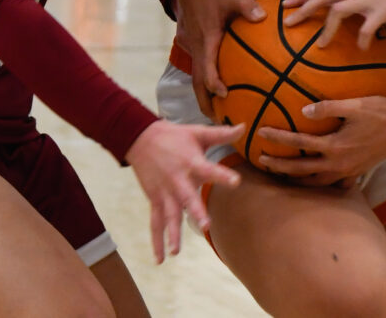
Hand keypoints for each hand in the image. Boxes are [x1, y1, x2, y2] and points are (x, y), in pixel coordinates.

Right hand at [126, 119, 243, 262]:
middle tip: (205, 226)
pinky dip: (156, 240)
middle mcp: (178, 180)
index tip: (236, 181)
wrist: (140, 137)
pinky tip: (160, 259)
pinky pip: (155, 222)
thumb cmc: (175, 136)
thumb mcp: (198, 132)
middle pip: (188, 198)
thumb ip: (222, 134)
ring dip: (172, 233)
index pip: (210, 169)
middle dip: (196, 212)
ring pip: (169, 215)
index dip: (223, 175)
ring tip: (176, 252)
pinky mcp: (154, 199)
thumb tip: (244, 127)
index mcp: (192, 163)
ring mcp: (165, 192)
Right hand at [171, 0, 263, 112]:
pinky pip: (198, 61)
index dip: (214, 85)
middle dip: (206, 102)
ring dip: (204, 91)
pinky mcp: (190, 37)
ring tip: (217, 108)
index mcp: (206, 38)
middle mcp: (196, 45)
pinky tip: (216, 78)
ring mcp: (191, 42)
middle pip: (197, 81)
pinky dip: (205, 75)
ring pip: (196, 73)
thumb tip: (264, 17)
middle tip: (218, 121)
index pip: (207, 68)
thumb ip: (247, 8)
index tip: (224, 98)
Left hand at [256, 96, 385, 183]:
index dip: (278, 139)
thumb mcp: (354, 105)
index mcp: (335, 146)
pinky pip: (331, 184)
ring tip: (280, 175)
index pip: (299, 143)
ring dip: (295, 179)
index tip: (261, 134)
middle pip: (301, 170)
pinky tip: (312, 180)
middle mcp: (338, 164)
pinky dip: (317, 184)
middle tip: (261, 161)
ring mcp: (347, 171)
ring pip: (314, 182)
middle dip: (279, 167)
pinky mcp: (355, 173)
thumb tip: (304, 111)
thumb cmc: (381, 112)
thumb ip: (328, 107)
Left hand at [281, 0, 385, 48]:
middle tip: (288, 22)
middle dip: (304, 9)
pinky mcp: (383, 10)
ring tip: (320, 45)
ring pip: (339, 10)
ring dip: (327, 29)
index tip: (286, 4)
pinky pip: (367, 28)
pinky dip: (362, 40)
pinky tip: (362, 49)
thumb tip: (341, 9)